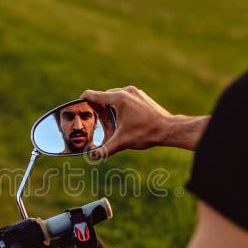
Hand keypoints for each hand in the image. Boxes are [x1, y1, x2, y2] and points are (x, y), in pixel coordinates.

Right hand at [81, 86, 208, 156]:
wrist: (168, 129)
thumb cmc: (146, 133)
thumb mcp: (122, 142)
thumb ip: (105, 149)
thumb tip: (92, 156)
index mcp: (118, 98)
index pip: (93, 95)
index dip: (83, 100)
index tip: (79, 107)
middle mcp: (126, 91)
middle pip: (103, 97)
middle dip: (98, 109)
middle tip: (98, 124)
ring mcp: (135, 92)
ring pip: (114, 97)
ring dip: (109, 108)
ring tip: (111, 124)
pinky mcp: (141, 96)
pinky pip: (124, 98)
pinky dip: (119, 107)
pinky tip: (123, 120)